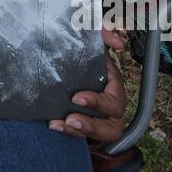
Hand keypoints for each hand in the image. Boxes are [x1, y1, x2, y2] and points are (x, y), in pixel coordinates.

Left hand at [50, 27, 127, 143]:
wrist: (61, 62)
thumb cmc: (81, 54)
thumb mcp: (90, 42)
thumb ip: (102, 33)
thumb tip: (118, 44)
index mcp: (113, 86)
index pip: (115, 99)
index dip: (98, 102)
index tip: (76, 98)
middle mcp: (110, 105)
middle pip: (113, 125)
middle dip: (92, 125)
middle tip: (71, 118)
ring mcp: (100, 118)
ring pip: (101, 135)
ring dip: (82, 132)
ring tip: (60, 124)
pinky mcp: (86, 126)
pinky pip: (84, 138)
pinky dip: (69, 133)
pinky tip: (53, 125)